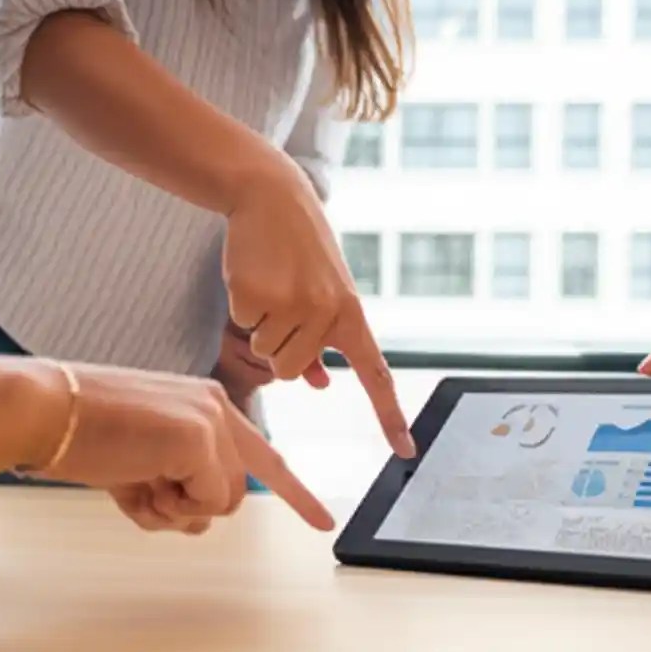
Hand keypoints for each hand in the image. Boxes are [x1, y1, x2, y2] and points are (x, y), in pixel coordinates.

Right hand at [31, 364, 333, 531]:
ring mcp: (212, 420)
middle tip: (138, 486)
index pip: (262, 456)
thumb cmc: (80, 434)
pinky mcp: (200, 438)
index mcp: (203, 403)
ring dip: (173, 508)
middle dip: (188, 508)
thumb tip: (198, 522)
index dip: (295, 493)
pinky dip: (167, 505)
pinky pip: (205, 502)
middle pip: (236, 492)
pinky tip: (134, 474)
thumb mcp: (139, 464)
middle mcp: (216, 405)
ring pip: (223, 503)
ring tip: (131, 477)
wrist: (44, 409)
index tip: (324, 523)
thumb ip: (176, 486)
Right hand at [223, 159, 413, 458]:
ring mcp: (294, 305)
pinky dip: (243, 306)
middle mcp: (328, 314)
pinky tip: (255, 275)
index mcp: (351, 317)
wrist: (273, 198)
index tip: (407, 453)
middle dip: (280, 350)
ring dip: (260, 328)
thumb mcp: (323, 293)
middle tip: (282, 307)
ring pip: (267, 353)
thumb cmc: (299, 253)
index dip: (391, 417)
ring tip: (272, 286)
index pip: (376, 376)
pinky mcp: (258, 295)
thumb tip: (318, 382)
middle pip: (293, 373)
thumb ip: (323, 340)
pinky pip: (244, 325)